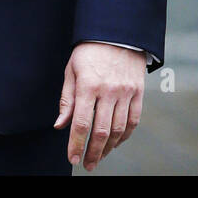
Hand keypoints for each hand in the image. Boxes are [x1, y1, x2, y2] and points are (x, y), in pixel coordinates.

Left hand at [55, 42, 144, 170]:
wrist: (117, 34)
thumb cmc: (88, 52)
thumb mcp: (71, 71)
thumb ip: (67, 100)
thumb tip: (60, 126)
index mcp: (88, 86)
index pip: (81, 123)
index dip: (76, 144)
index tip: (72, 158)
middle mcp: (108, 91)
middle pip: (101, 131)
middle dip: (92, 152)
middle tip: (86, 164)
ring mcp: (126, 93)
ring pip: (119, 130)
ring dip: (108, 148)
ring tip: (98, 157)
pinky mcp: (138, 93)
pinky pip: (133, 121)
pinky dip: (124, 136)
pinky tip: (115, 144)